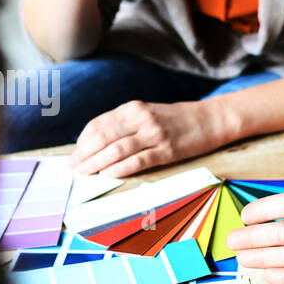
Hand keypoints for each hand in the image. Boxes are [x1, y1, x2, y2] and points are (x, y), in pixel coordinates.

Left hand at [70, 100, 227, 175]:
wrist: (210, 119)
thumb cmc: (176, 120)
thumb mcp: (147, 114)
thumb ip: (124, 124)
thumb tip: (97, 144)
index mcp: (132, 108)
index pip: (98, 125)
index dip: (82, 142)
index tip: (74, 156)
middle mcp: (141, 118)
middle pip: (103, 137)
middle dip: (84, 154)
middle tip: (74, 168)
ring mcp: (154, 134)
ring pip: (116, 149)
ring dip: (97, 163)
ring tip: (85, 174)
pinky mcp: (167, 150)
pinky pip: (137, 161)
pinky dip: (119, 169)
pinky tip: (107, 175)